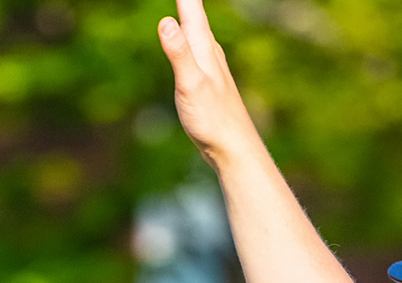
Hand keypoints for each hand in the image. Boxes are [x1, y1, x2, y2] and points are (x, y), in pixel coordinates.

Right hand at [157, 0, 261, 167]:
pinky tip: (189, 35)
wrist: (235, 148)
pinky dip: (187, 29)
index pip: (189, 4)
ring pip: (197, 25)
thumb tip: (166, 20)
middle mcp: (209, 48)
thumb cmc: (213, 120)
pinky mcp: (208, 77)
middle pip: (193, 9)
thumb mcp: (190, 85)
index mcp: (203, 46)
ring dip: (187, 9)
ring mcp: (210, 62)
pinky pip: (194, 42)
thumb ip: (178, 53)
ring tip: (184, 2)